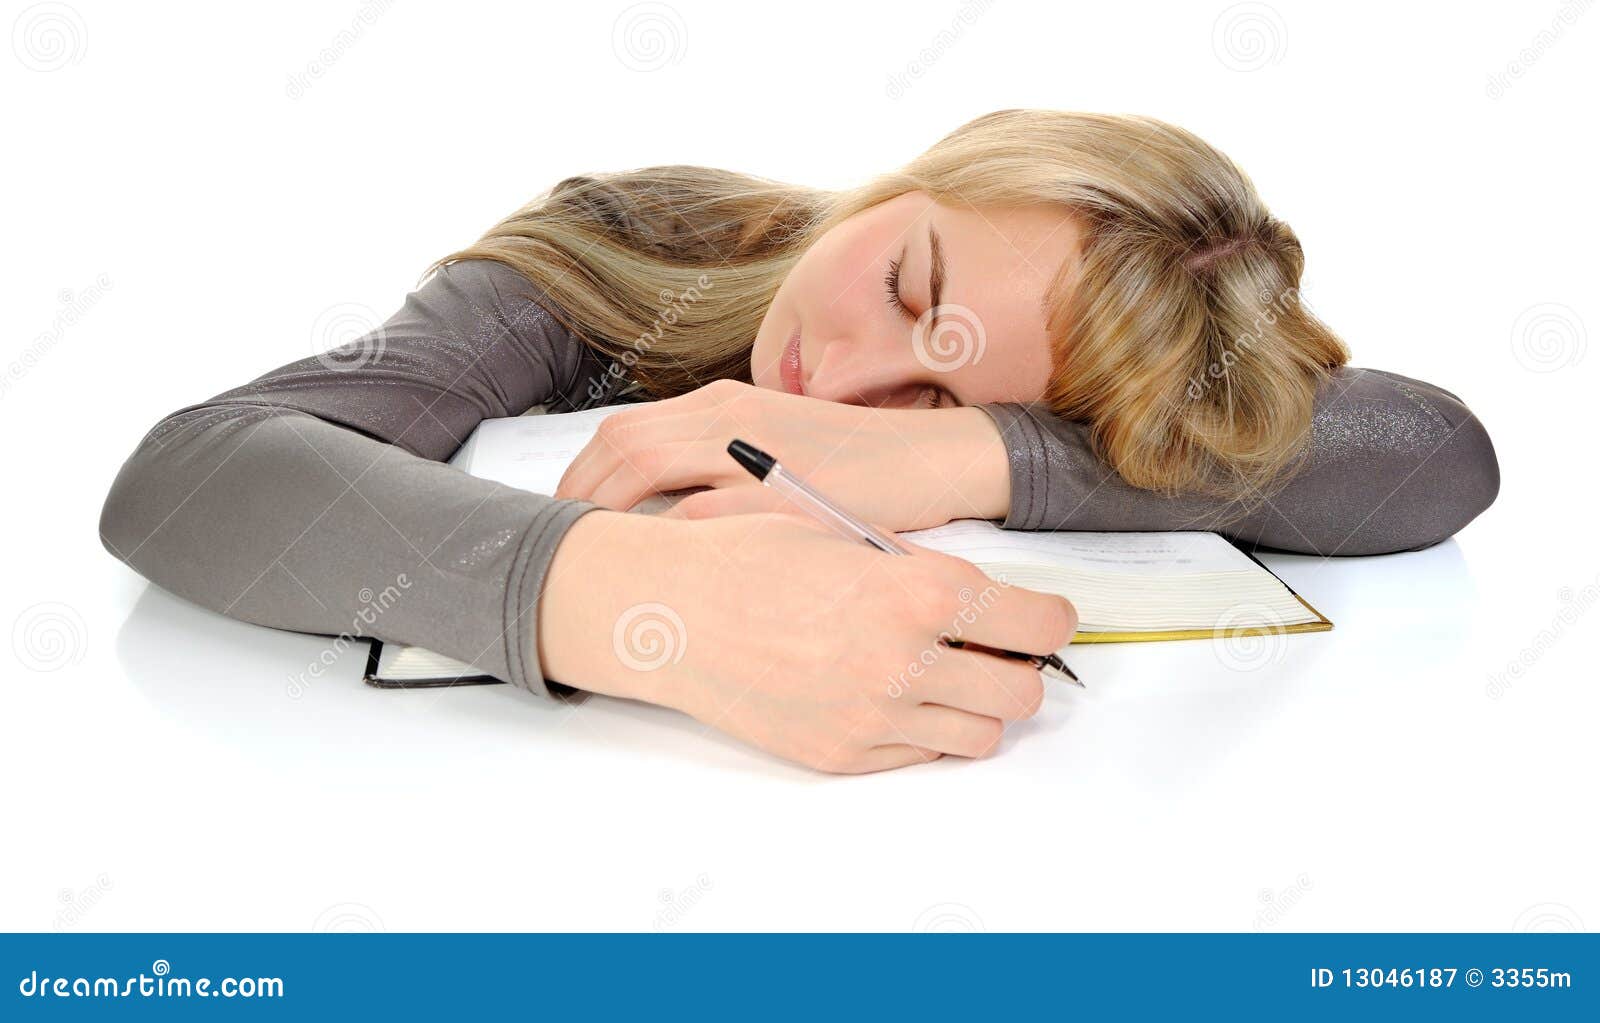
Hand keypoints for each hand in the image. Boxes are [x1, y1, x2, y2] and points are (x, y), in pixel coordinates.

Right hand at [537, 509, 1077, 773]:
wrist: (668, 611)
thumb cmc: (748, 558)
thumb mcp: (849, 537)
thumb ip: (921, 570)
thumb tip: (978, 600)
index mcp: (918, 589)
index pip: (1038, 623)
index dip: (1048, 619)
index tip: (1039, 617)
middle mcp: (905, 660)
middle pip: (1021, 690)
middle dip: (1016, 667)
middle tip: (990, 647)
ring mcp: (873, 717)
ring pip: (980, 734)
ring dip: (973, 705)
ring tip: (936, 673)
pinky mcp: (842, 755)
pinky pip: (920, 755)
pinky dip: (921, 729)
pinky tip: (885, 693)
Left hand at [553, 379, 1011, 530]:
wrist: (936, 457)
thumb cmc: (862, 463)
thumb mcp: (780, 449)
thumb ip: (724, 461)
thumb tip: (671, 504)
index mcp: (724, 403)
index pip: (626, 430)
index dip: (582, 474)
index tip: (567, 516)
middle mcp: (729, 414)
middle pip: (621, 443)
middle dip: (577, 492)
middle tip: (558, 541)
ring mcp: (755, 446)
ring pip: (647, 465)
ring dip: (607, 509)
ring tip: (590, 553)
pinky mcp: (784, 486)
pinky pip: (704, 505)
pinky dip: (667, 531)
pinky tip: (657, 563)